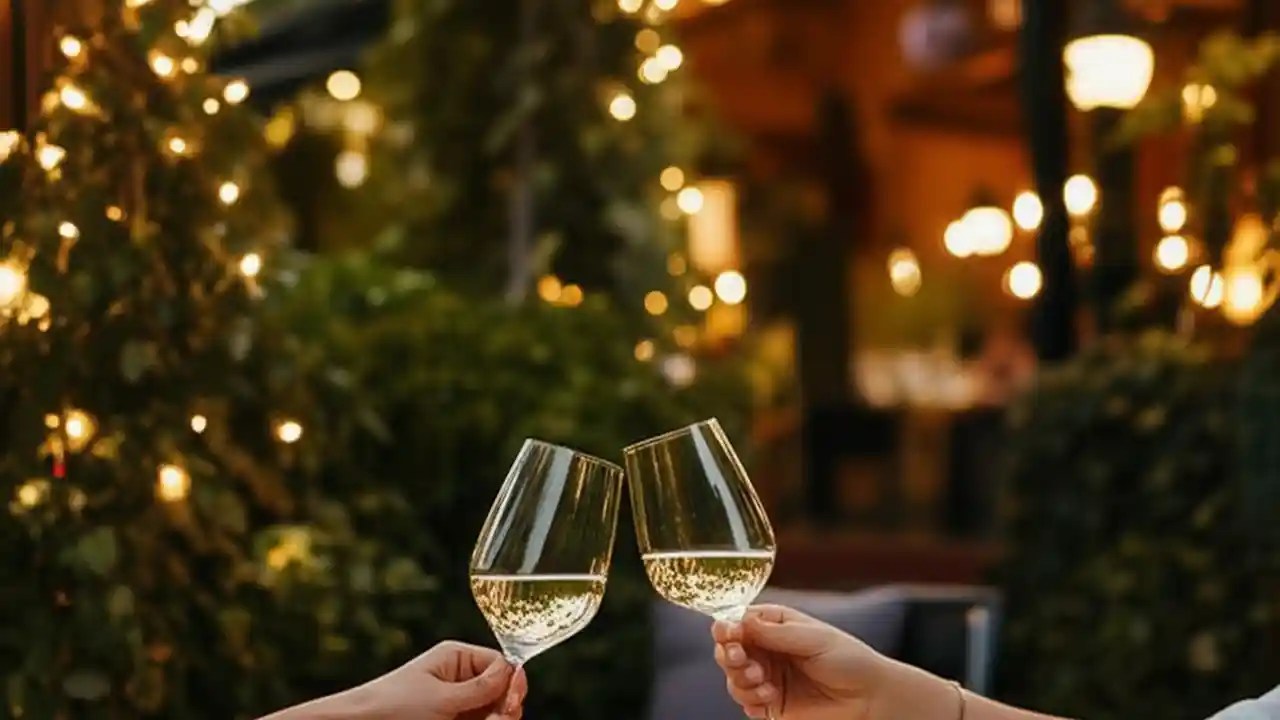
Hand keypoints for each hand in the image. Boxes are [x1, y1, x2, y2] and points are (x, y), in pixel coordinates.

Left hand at [357, 641, 526, 719]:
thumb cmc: (394, 706)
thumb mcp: (442, 697)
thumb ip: (481, 688)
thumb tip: (514, 673)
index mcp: (458, 658)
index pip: (501, 665)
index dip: (513, 682)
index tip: (512, 702)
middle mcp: (461, 678)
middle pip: (502, 690)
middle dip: (505, 706)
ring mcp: (458, 702)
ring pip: (493, 711)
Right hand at [712, 605, 956, 719]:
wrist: (870, 696)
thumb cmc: (847, 658)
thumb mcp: (812, 638)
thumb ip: (774, 633)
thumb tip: (739, 621)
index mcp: (774, 625)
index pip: (737, 621)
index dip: (727, 627)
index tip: (728, 634)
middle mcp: (767, 649)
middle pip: (728, 650)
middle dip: (730, 655)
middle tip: (743, 660)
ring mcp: (767, 677)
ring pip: (733, 678)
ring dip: (740, 680)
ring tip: (762, 681)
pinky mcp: (771, 704)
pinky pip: (746, 702)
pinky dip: (751, 700)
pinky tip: (769, 696)